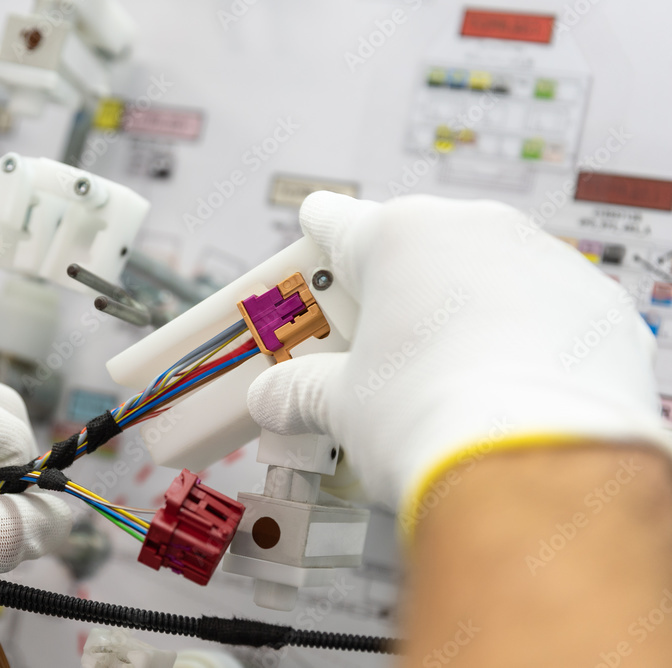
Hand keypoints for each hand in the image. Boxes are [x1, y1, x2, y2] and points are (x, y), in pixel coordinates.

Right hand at [247, 193, 668, 528]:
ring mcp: (544, 261)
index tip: (314, 236)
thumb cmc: (432, 420)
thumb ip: (301, 390)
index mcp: (400, 237)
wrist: (537, 472)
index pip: (338, 221)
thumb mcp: (342, 405)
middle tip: (371, 346)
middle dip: (390, 292)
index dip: (317, 236)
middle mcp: (475, 231)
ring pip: (484, 275)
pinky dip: (522, 337)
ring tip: (444, 379)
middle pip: (414, 250)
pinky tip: (505, 388)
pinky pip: (545, 308)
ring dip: (460, 312)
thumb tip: (274, 399)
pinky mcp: (596, 304)